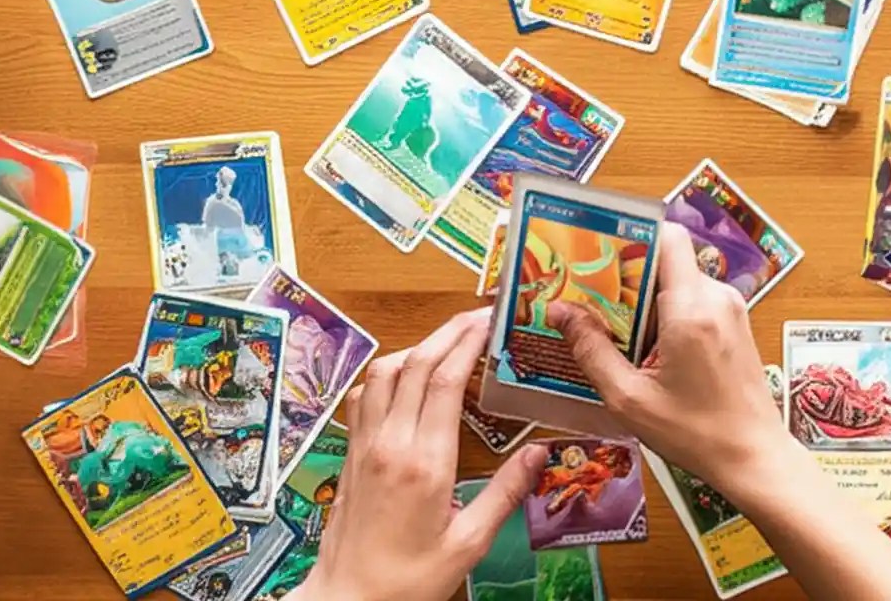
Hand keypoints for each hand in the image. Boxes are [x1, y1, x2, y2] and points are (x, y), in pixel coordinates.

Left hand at [289, 310, 547, 600]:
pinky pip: (365, 396)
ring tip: (447, 342)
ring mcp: (365, 445)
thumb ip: (505, 493)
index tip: (489, 321)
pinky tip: (404, 378)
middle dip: (447, 332)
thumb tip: (540, 454)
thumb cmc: (409, 581)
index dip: (468, 342)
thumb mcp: (469, 544)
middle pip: (415, 364)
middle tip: (476, 316)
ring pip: (384, 372)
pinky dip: (387, 374)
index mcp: (425, 463)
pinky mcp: (351, 454)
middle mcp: (390, 443)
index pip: (445, 381)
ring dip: (417, 348)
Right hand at [548, 222, 796, 507]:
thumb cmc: (696, 434)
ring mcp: (730, 310)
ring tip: (610, 328)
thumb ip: (592, 350)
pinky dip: (664, 313)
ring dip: (643, 299)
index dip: (631, 234)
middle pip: (665, 260)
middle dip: (625, 274)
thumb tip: (560, 311)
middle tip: (588, 296)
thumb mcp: (629, 398)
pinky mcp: (734, 325)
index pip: (668, 236)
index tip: (596, 251)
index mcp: (692, 309)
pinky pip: (692, 300)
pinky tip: (641, 346)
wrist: (755, 459)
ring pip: (677, 281)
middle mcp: (716, 298)